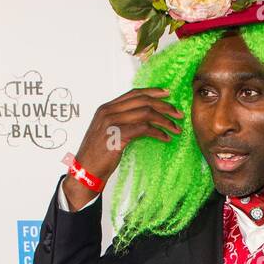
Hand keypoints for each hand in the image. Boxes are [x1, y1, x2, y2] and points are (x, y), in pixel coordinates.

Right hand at [62, 88, 182, 207]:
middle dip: (164, 106)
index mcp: (106, 108)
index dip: (152, 92)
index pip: (133, 93)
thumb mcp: (107, 133)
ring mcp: (112, 122)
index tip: (168, 94)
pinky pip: (143, 128)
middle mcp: (108, 111)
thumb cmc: (97, 156)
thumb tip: (141, 120)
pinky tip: (165, 138)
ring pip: (145, 113)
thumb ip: (121, 122)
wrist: (85, 171)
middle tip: (178, 114)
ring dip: (164, 120)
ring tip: (176, 128)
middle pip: (142, 101)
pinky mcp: (117, 136)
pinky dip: (158, 132)